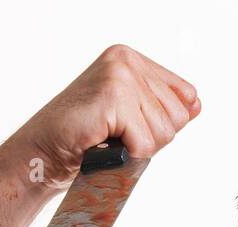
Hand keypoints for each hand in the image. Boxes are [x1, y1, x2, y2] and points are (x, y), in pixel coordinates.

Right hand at [1, 44, 200, 187]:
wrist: (42, 154)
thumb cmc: (82, 140)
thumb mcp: (131, 118)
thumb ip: (162, 108)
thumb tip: (195, 104)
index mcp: (131, 59)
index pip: (185, 98)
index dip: (160, 125)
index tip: (127, 126)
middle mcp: (126, 60)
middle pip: (177, 117)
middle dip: (151, 138)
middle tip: (115, 136)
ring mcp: (119, 75)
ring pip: (164, 132)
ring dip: (137, 148)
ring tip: (107, 139)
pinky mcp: (113, 96)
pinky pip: (146, 144)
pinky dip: (128, 156)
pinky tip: (102, 144)